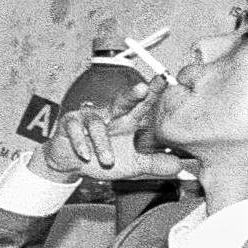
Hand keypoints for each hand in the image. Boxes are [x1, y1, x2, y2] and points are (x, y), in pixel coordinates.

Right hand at [32, 77, 184, 182]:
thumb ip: (153, 164)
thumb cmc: (100, 158)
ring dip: (102, 143)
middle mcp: (109, 115)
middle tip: (142, 89)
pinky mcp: (69, 124)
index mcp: (125, 121)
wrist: (71, 163)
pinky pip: (75, 130)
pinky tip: (85, 154)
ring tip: (108, 160)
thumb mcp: (131, 165)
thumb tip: (178, 166)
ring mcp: (88, 118)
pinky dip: (81, 143)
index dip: (153, 94)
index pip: (141, 105)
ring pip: (96, 123)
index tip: (165, 82)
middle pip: (121, 101)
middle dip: (132, 94)